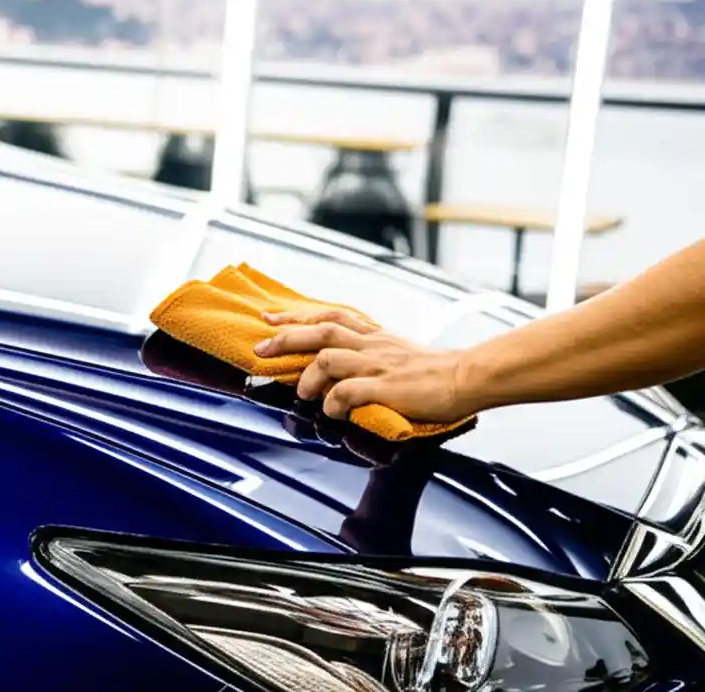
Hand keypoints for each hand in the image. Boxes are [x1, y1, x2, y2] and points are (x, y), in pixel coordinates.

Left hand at [254, 310, 477, 422]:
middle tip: (261, 349)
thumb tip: (343, 367)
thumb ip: (371, 353)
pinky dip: (333, 403)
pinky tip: (333, 412)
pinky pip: (347, 392)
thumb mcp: (398, 352)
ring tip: (304, 394)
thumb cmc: (435, 372)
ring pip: (327, 358)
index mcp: (374, 336)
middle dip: (285, 338)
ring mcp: (378, 365)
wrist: (467, 377)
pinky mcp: (386, 387)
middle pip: (320, 332)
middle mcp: (372, 345)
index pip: (329, 317)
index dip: (297, 316)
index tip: (270, 318)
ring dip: (308, 377)